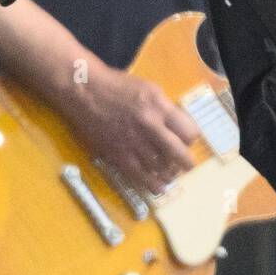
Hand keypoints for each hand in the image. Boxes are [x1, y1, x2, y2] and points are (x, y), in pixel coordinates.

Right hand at [65, 66, 199, 194]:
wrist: (85, 91)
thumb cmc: (117, 86)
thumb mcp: (149, 89)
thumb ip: (164, 109)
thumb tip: (176, 128)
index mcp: (159, 107)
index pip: (187, 131)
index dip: (190, 139)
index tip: (187, 142)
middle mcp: (149, 126)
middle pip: (177, 152)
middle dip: (186, 162)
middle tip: (187, 165)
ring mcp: (133, 142)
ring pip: (159, 167)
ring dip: (169, 174)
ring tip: (171, 175)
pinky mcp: (117, 155)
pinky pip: (139, 175)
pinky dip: (152, 184)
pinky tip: (159, 187)